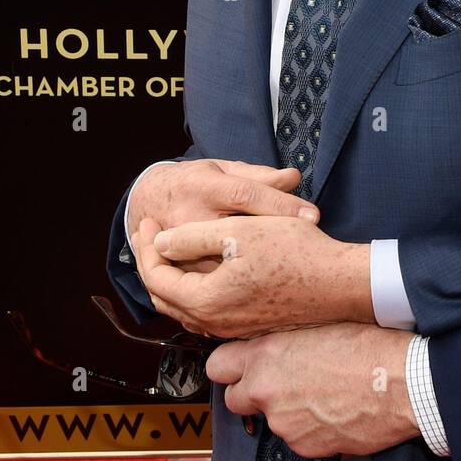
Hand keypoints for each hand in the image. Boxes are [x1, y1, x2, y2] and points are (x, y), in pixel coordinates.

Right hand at [127, 159, 317, 273]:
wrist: (148, 203)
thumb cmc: (195, 184)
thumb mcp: (223, 170)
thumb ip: (258, 176)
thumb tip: (294, 177)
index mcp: (203, 187)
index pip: (246, 194)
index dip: (280, 204)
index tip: (312, 216)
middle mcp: (187, 217)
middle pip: (235, 234)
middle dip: (273, 243)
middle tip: (307, 249)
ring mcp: (177, 247)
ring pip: (219, 266)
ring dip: (256, 270)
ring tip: (292, 270)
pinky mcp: (173, 269)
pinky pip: (204, 287)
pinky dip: (233, 291)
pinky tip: (264, 290)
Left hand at [134, 216, 373, 337]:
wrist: (339, 284)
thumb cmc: (295, 254)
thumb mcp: (238, 232)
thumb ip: (192, 237)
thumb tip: (161, 243)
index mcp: (205, 301)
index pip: (155, 277)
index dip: (146, 247)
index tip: (148, 221)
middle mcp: (214, 323)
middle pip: (165, 296)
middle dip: (152, 264)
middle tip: (151, 236)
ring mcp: (232, 328)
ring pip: (185, 306)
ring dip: (172, 278)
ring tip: (172, 249)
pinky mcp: (248, 326)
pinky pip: (206, 312)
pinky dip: (193, 290)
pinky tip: (204, 270)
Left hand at [207, 322, 419, 456]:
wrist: (404, 383)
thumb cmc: (370, 345)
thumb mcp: (320, 326)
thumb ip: (285, 342)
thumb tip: (275, 349)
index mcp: (266, 354)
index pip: (217, 366)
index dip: (231, 367)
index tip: (243, 366)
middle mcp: (266, 391)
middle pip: (235, 400)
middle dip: (253, 393)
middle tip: (283, 383)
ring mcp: (283, 424)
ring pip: (271, 420)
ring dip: (288, 411)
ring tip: (326, 394)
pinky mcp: (304, 448)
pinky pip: (298, 438)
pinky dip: (312, 429)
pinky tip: (337, 412)